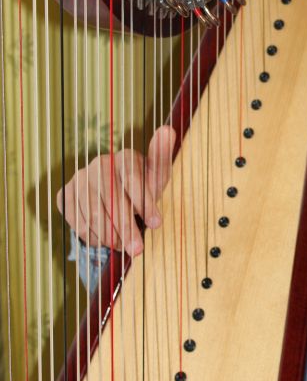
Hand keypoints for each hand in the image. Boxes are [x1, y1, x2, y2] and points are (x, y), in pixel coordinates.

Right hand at [56, 125, 175, 255]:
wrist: (115, 196)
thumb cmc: (142, 187)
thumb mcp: (157, 176)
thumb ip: (162, 158)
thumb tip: (168, 130)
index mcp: (125, 158)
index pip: (133, 179)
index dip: (145, 203)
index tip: (157, 224)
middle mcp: (99, 164)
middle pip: (112, 200)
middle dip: (127, 228)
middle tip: (138, 250)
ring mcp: (80, 179)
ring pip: (93, 214)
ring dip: (110, 235)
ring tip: (124, 247)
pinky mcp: (65, 195)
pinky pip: (76, 220)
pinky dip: (92, 235)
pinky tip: (105, 240)